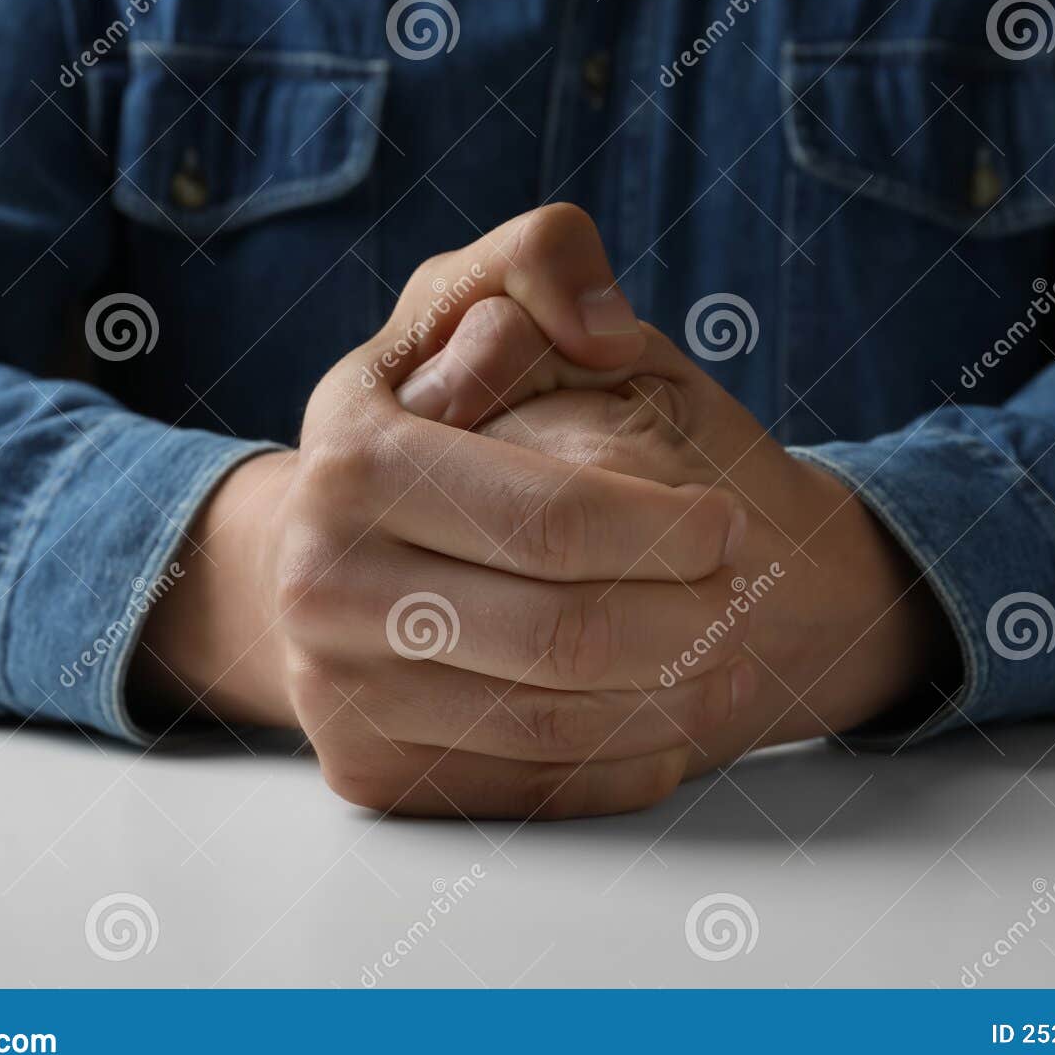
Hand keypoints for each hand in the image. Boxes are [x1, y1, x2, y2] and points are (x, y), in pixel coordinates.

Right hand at [134, 205, 758, 817]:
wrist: (312, 553)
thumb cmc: (418, 420)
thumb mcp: (462, 305)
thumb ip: (539, 262)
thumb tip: (600, 325)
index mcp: (354, 462)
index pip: (550, 521)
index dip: (665, 531)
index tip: (727, 528)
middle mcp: (324, 584)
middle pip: (563, 638)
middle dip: (689, 624)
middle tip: (742, 600)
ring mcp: (337, 692)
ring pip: (555, 725)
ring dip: (676, 701)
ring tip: (734, 661)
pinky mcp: (370, 772)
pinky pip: (529, 792)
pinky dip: (624, 764)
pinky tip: (669, 719)